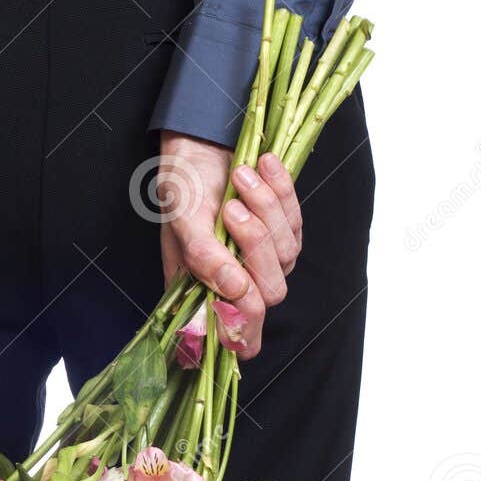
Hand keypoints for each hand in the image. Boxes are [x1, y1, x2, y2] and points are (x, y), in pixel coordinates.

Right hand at [158, 132, 302, 358]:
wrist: (200, 143)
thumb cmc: (184, 184)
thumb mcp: (184, 218)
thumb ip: (203, 256)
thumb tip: (234, 289)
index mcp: (204, 292)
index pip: (239, 337)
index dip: (246, 329)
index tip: (242, 295)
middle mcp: (237, 282)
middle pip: (270, 292)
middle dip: (255, 244)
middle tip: (230, 208)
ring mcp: (263, 258)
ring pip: (287, 253)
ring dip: (265, 208)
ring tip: (240, 175)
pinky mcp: (283, 230)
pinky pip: (297, 221)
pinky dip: (281, 191)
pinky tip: (264, 166)